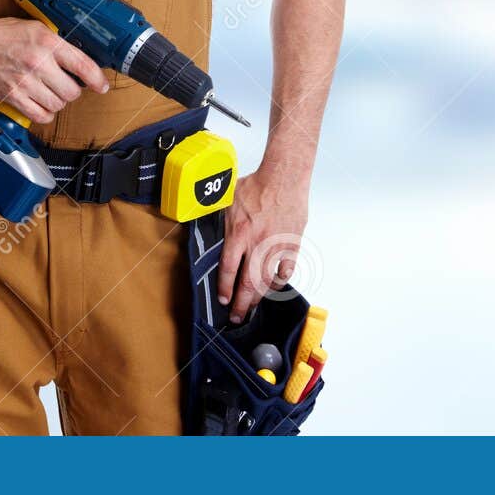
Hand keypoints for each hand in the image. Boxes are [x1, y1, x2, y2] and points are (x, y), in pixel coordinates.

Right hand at [0, 16, 108, 123]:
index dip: (97, 80)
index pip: (83, 66)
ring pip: (57, 105)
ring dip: (56, 101)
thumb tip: (79, 59)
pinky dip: (44, 113)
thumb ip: (57, 44)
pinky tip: (40, 104)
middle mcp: (38, 62)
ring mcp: (25, 81)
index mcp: (47, 43)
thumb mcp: (36, 28)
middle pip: (72, 91)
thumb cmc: (2, 34)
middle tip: (64, 85)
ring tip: (48, 92)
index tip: (101, 86)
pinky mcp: (13, 96)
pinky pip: (40, 115)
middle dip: (72, 91)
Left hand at [218, 166, 310, 322]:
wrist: (284, 177)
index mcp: (239, 234)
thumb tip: (203, 225)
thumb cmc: (257, 185)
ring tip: (252, 307)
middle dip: (241, 304)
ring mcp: (276, 246)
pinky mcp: (291, 244)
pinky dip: (280, 280)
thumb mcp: (228, 199)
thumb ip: (217, 217)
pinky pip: (286, 269)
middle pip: (248, 282)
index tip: (223, 301)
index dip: (225, 289)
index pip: (229, 269)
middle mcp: (257, 244)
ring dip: (258, 297)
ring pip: (267, 280)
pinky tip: (275, 285)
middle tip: (237, 317)